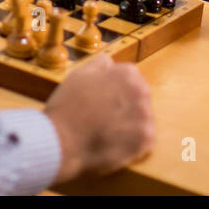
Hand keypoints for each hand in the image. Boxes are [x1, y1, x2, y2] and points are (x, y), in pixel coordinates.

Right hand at [45, 54, 153, 182]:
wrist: (63, 140)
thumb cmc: (68, 107)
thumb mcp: (80, 74)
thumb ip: (100, 64)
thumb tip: (110, 63)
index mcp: (127, 74)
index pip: (131, 79)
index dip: (117, 91)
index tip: (106, 101)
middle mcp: (141, 92)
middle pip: (140, 99)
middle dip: (126, 107)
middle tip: (106, 118)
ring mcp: (145, 116)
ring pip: (142, 120)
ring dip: (130, 126)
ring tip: (109, 133)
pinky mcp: (145, 140)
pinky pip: (145, 141)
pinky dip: (133, 144)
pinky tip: (116, 144)